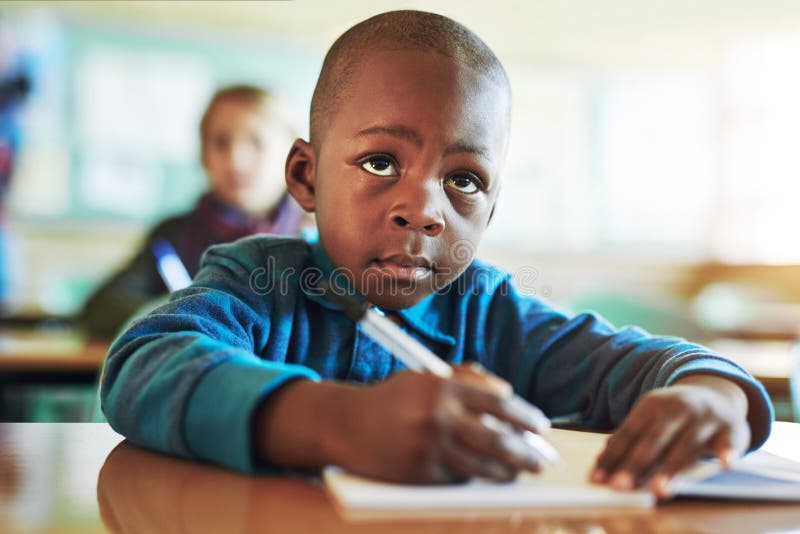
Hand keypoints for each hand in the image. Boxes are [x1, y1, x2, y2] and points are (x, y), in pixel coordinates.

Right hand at [336, 364, 550, 483]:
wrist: (347, 423)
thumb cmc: (392, 399)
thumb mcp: (425, 377)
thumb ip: (466, 377)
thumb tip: (506, 391)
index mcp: (443, 388)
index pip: (499, 402)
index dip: (526, 416)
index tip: (540, 427)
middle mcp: (439, 416)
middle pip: (498, 439)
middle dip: (526, 453)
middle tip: (541, 460)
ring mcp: (430, 447)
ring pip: (483, 465)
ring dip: (507, 472)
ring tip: (518, 472)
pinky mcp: (420, 472)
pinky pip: (458, 477)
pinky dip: (474, 477)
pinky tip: (484, 475)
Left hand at [590, 374, 749, 497]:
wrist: (717, 395)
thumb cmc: (676, 417)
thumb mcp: (652, 421)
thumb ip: (630, 441)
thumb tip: (601, 464)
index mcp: (652, 405)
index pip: (628, 433)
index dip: (613, 457)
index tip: (598, 479)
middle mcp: (677, 408)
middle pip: (653, 440)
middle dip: (635, 464)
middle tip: (620, 487)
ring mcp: (704, 418)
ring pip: (686, 446)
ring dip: (671, 469)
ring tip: (658, 491)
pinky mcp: (729, 430)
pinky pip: (727, 444)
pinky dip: (727, 454)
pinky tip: (725, 466)